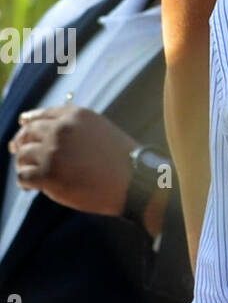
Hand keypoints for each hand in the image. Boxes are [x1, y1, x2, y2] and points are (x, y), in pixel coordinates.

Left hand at [9, 105, 136, 214]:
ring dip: (23, 164)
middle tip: (17, 150)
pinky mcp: (49, 173)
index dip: (29, 122)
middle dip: (21, 142)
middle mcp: (61, 129)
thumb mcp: (102, 131)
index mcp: (75, 115)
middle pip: (27, 133)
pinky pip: (24, 175)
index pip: (41, 115)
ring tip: (29, 174)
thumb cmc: (124, 162)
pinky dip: (24, 181)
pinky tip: (30, 187)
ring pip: (23, 155)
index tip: (23, 126)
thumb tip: (52, 137)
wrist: (135, 182)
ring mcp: (53, 151)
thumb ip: (77, 129)